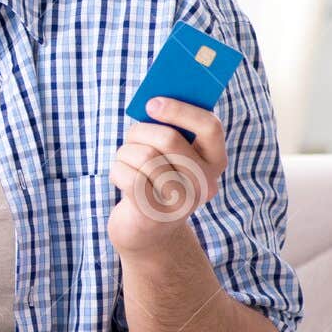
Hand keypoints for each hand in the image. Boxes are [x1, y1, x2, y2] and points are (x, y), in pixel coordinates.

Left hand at [107, 97, 227, 257]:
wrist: (145, 231)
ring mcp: (182, 202)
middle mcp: (205, 183)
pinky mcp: (155, 215)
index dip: (180, 110)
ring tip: (125, 160)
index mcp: (215, 161)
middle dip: (140, 131)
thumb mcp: (167, 153)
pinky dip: (117, 170)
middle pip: (169, 139)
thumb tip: (153, 100)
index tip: (152, 102)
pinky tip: (120, 177)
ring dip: (125, 152)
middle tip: (131, 135)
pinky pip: (129, 176)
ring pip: (144, 156)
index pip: (210, 127)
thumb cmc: (154, 178)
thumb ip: (168, 126)